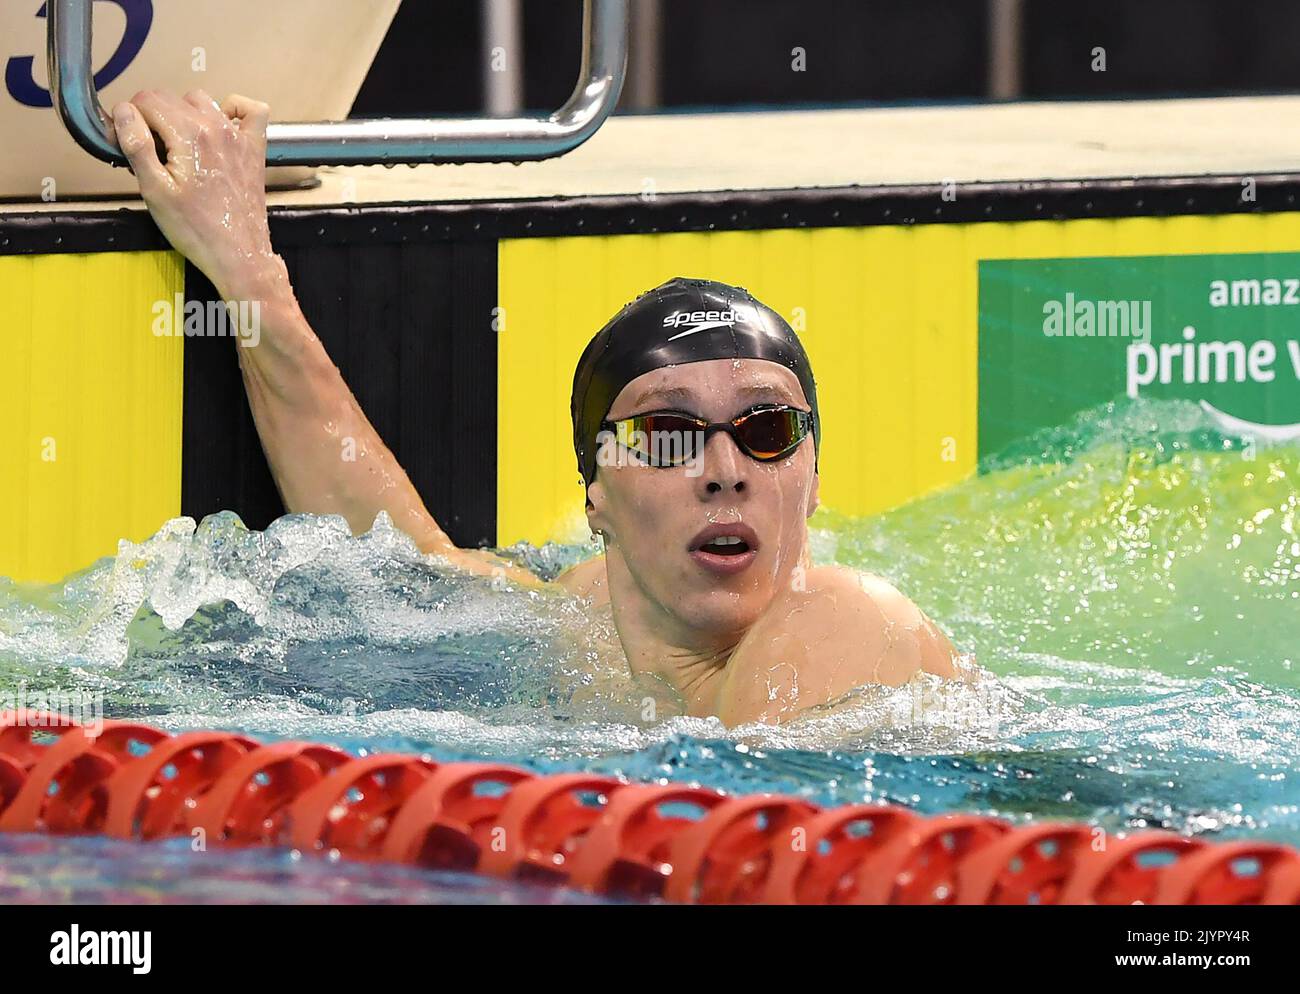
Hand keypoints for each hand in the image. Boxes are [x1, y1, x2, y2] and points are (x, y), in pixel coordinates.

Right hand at [112, 90, 283, 300]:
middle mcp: (216, 127)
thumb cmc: (196, 229)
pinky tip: (220, 126)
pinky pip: (251, 111)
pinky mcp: (254, 149)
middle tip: (149, 151)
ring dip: (184, 114)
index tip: (127, 142)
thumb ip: (136, 145)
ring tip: (178, 146)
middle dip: (152, 117)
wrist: (238, 254)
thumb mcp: (154, 190)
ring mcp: (238, 137)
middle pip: (170, 98)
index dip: (129, 118)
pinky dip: (233, 110)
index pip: (146, 100)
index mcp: (189, 134)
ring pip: (202, 101)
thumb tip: (123, 112)